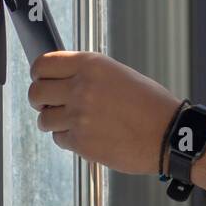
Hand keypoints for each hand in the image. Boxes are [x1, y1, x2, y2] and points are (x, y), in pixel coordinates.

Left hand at [28, 51, 182, 175]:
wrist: (170, 134)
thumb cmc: (151, 105)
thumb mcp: (120, 75)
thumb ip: (88, 75)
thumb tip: (59, 82)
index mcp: (92, 65)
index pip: (43, 64)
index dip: (39, 74)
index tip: (42, 80)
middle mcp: (82, 88)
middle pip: (35, 92)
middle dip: (41, 100)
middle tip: (52, 104)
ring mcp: (79, 116)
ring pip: (43, 120)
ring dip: (55, 122)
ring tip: (77, 122)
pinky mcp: (81, 142)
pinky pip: (59, 139)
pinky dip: (70, 138)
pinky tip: (90, 134)